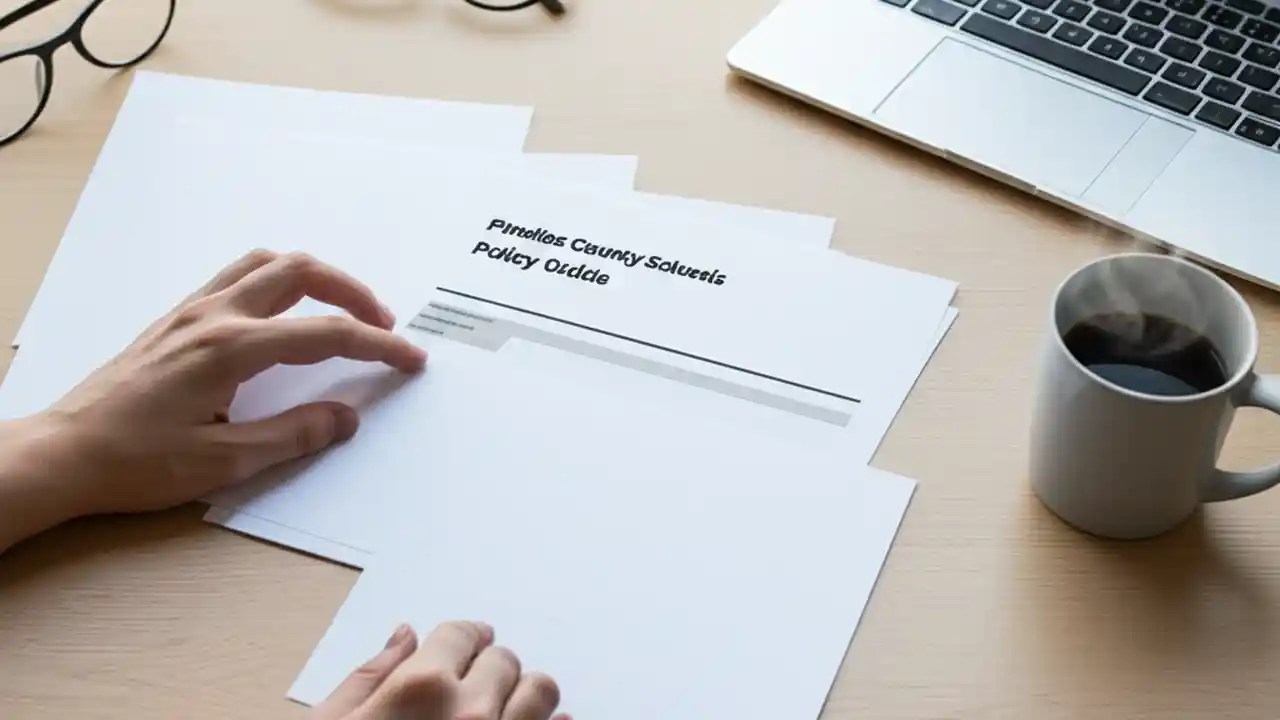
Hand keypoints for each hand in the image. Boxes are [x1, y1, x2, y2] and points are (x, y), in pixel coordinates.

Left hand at [0, 250, 425, 550]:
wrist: (64, 453)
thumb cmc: (135, 463)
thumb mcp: (224, 463)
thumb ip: (293, 435)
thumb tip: (345, 417)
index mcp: (230, 349)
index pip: (324, 334)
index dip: (376, 345)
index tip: (410, 359)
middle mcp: (212, 317)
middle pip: (300, 273)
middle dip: (353, 292)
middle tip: (383, 325)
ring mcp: (191, 312)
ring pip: (267, 264)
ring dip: (316, 277)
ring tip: (343, 308)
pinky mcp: (176, 319)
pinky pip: (237, 276)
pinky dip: (278, 281)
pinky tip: (287, 313)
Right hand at [310, 621, 569, 719]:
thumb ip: (367, 679)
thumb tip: (403, 636)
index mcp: (419, 690)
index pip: (462, 633)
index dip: (462, 638)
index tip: (467, 642)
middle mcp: (471, 714)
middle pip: (503, 661)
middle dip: (487, 668)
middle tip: (469, 687)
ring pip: (542, 693)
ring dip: (523, 695)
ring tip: (502, 708)